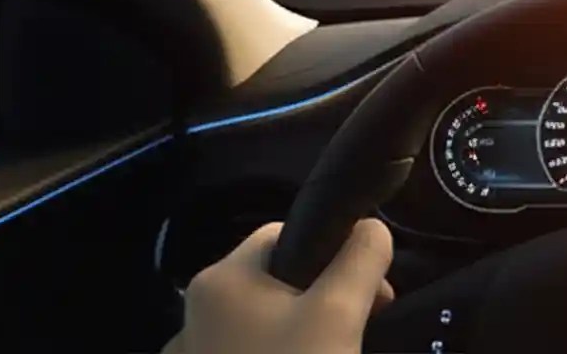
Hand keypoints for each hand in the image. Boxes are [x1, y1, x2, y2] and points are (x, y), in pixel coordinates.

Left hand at [163, 219, 394, 353]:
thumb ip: (361, 259)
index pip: (285, 234)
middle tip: (359, 334)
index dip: (335, 254)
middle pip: (276, 283)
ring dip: (305, 337)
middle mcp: (194, 314)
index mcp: (221, 280)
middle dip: (325, 300)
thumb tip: (370, 228)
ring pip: (264, 327)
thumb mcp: (339, 315)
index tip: (371, 296)